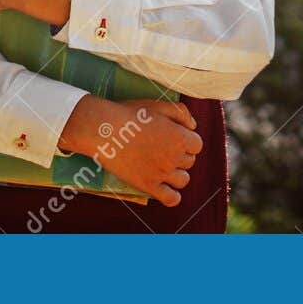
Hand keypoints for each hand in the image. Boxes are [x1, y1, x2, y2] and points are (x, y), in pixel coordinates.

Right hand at [60, 95, 201, 206]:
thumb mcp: (160, 105)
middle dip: (180, 155)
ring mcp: (162, 173)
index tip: (175, 137)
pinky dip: (172, 196)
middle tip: (163, 148)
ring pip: (183, 180)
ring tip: (164, 166)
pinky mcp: (148, 185)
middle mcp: (174, 157)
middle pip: (189, 161)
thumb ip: (182, 113)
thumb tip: (193, 126)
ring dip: (177, 173)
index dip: (187, 140)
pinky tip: (166, 189)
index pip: (197, 145)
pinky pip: (170, 198)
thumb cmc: (131, 114)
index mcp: (180, 138)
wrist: (105, 129)